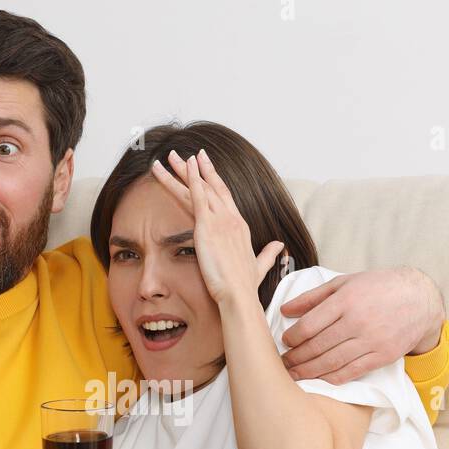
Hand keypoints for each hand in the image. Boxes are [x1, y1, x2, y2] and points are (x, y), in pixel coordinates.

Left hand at [148, 148, 284, 308]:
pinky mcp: (207, 226)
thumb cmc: (245, 285)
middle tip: (186, 154)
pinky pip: (197, 196)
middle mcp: (231, 218)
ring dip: (184, 171)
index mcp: (240, 226)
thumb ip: (268, 253)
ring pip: (199, 188)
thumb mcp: (260, 266)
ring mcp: (220, 220)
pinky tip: (184, 166)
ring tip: (170, 156)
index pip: (225, 197)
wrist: (239, 294)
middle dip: (198, 169)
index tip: (204, 167)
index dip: (214, 180)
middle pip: (211, 187)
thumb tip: (278, 245)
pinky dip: (191, 179)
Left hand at [279, 267, 445, 383]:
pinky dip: (332, 378)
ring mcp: (371, 341)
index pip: (309, 325)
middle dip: (296, 358)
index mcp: (346, 300)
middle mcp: (357, 321)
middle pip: (317, 346)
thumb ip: (313, 296)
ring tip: (294, 374)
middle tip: (283, 363)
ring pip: (332, 362)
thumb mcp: (345, 283)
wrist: (420, 299)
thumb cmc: (379, 287)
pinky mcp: (382, 356)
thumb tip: (285, 310)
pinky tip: (319, 379)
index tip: (285, 342)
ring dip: (309, 371)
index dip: (292, 337)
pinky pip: (351, 372)